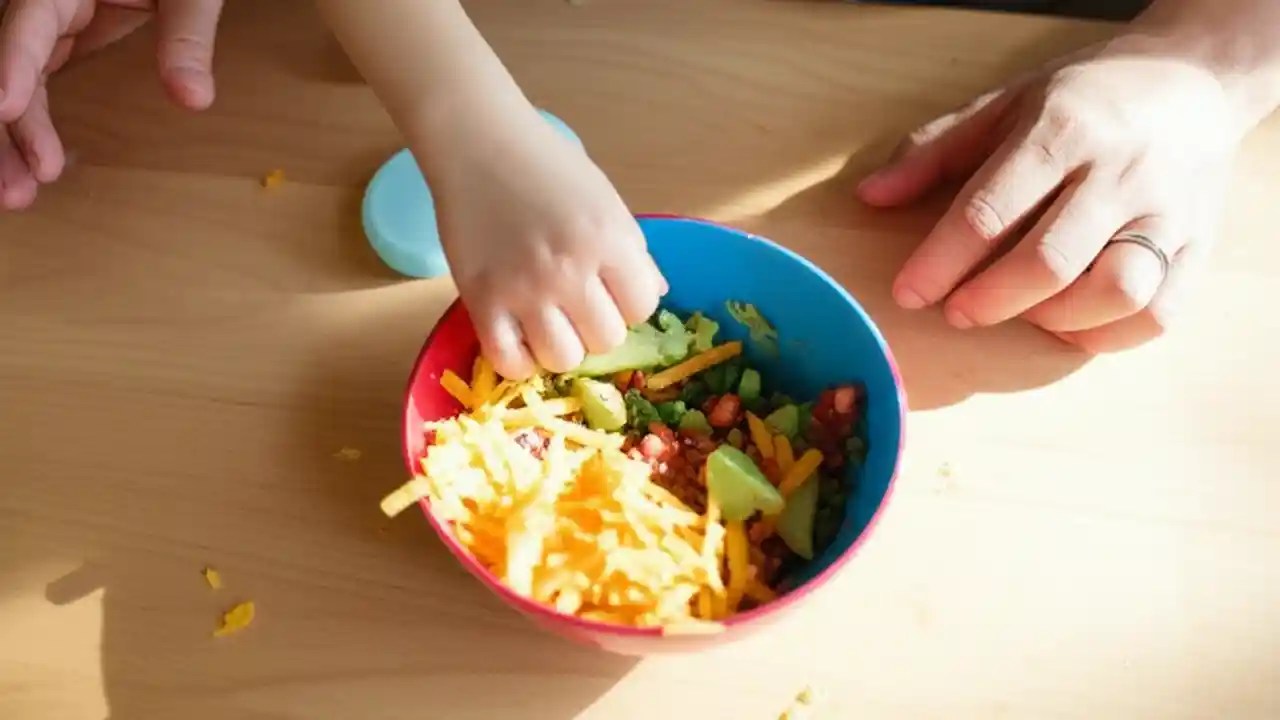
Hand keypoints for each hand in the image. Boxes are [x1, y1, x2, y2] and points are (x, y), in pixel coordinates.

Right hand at [0, 0, 224, 209]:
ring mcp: (45, 24)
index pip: (27, 19)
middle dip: (6, 125)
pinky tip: (31, 170)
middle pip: (6, 60)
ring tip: (17, 196)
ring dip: (9, 139)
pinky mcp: (56, 42)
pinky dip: (27, 129)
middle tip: (16, 187)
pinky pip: (28, 88)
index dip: (10, 63)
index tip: (5, 107)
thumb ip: (187, 36)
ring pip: (10, 82)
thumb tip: (193, 98)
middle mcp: (41, 1)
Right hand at [432, 109, 666, 378]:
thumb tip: (655, 293)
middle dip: (597, 327)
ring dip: (562, 347)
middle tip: (577, 306)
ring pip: (563, 358)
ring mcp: (525, 288)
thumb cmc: (547, 165)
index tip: (610, 290)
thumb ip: (630, 249)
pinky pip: (509, 362)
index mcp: (610, 239)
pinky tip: (520, 338)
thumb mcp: (605, 200)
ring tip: (549, 323)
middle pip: (606, 340)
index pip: (643, 308)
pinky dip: (520, 360)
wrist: (479, 143)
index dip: (630, 304)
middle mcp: (571, 269)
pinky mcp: (482, 300)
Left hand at [858, 36, 1241, 351]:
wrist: (1194, 81)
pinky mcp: (1199, 247)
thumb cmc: (1082, 101)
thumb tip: (869, 197)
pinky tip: (1070, 323)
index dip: (941, 262)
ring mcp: (1167, 213)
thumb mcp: (1003, 105)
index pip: (990, 210)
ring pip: (1115, 292)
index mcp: (1061, 131)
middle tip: (957, 312)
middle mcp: (1119, 173)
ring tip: (1023, 311)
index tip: (908, 293)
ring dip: (1055, 319)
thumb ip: (933, 152)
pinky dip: (1108, 334)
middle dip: (990, 299)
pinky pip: (1158, 313)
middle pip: (1049, 261)